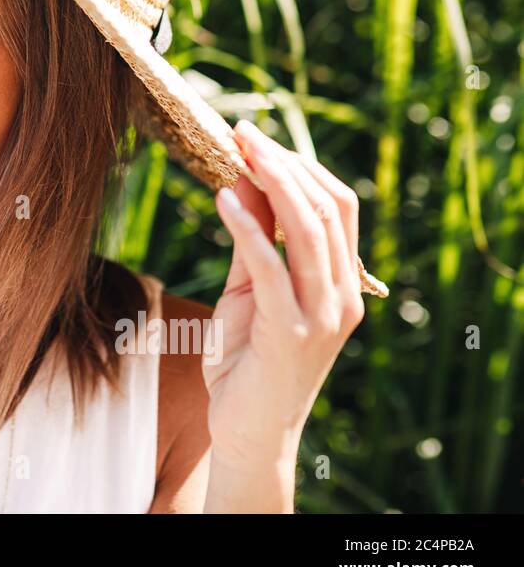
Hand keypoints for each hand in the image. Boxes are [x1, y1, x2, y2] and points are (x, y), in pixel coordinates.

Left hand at [204, 119, 366, 470]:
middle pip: (327, 209)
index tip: (257, 139)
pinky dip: (249, 230)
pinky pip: (272, 269)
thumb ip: (252, 240)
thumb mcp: (249, 290)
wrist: (247, 433)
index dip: (301, 165)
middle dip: (285, 164)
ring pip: (309, 231)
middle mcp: (341, 296)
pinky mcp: (290, 332)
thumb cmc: (247, 361)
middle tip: (243, 133)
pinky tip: (225, 201)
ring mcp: (321, 315)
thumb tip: (241, 179)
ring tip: (237, 151)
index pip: (337, 206)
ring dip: (272, 183)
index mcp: (340, 282)